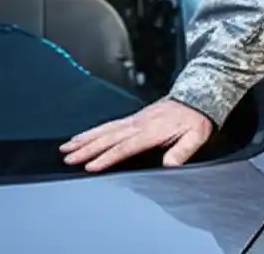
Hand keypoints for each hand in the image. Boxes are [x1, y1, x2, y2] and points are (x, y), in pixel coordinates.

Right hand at [59, 98, 212, 171]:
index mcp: (153, 130)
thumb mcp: (196, 136)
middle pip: (109, 138)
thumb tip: (169, 165)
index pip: (126, 147)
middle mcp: (139, 124)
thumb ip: (182, 151)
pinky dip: (93, 131)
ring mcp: (135, 119)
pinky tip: (82, 136)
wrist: (197, 97)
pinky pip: (109, 125)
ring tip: (66, 147)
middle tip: (68, 158)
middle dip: (87, 148)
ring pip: (105, 130)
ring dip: (85, 139)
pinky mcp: (134, 118)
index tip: (90, 166)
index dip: (107, 157)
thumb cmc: (196, 119)